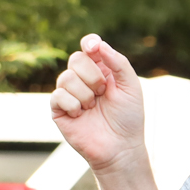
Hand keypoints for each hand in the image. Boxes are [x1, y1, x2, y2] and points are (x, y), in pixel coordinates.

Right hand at [50, 35, 146, 176]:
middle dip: (92, 75)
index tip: (93, 47)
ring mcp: (69, 94)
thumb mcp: (131, 85)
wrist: (120, 146)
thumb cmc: (128, 117)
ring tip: (93, 107)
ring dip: (85, 94)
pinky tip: (81, 114)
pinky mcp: (58, 109)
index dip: (89, 43)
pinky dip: (73, 104)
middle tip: (102, 92)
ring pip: (66, 77)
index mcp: (101, 69)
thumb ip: (118, 62)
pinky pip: (58, 95)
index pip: (89, 46)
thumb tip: (98, 44)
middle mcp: (83, 79)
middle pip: (76, 58)